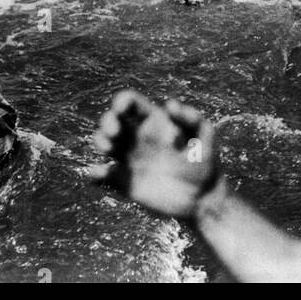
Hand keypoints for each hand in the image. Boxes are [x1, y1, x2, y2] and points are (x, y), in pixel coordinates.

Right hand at [90, 89, 219, 219]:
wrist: (202, 198)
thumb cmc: (205, 161)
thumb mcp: (204, 136)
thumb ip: (191, 117)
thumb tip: (169, 104)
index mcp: (153, 122)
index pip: (131, 103)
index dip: (122, 101)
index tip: (122, 109)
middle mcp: (137, 138)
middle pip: (112, 120)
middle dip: (107, 121)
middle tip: (115, 133)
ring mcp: (130, 160)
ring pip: (103, 143)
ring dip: (99, 141)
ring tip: (109, 148)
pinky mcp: (125, 183)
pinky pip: (103, 177)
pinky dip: (95, 175)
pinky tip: (97, 174)